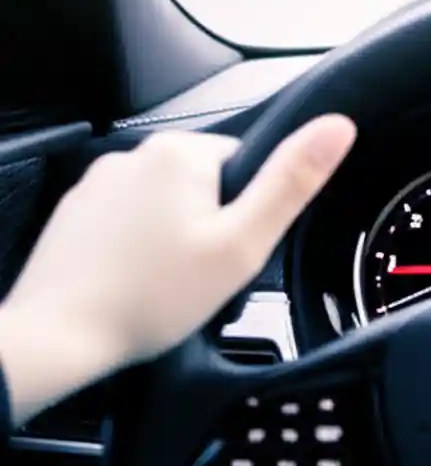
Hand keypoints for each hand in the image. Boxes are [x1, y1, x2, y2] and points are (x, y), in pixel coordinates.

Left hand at [0, 115, 355, 423]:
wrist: (59, 337)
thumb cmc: (152, 297)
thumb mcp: (243, 244)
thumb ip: (291, 182)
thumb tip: (336, 128)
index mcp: (181, 153)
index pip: (247, 166)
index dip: (250, 213)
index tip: (234, 249)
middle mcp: (134, 154)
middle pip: (207, 186)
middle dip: (213, 227)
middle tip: (203, 273)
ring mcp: (99, 183)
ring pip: (168, 207)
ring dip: (176, 238)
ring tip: (167, 283)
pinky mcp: (78, 214)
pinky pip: (131, 223)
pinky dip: (140, 250)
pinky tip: (138, 282)